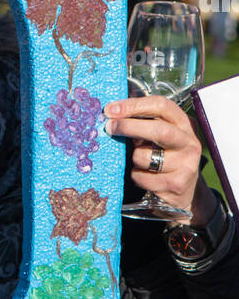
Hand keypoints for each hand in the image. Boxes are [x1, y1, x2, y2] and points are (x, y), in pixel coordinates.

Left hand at [104, 93, 212, 223]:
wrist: (184, 192)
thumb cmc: (164, 157)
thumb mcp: (158, 136)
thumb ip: (142, 124)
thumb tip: (111, 115)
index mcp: (183, 123)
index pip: (161, 106)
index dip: (134, 105)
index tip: (111, 109)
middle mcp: (189, 141)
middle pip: (158, 130)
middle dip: (129, 127)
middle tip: (109, 128)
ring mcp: (186, 163)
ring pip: (146, 157)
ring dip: (133, 158)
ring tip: (139, 161)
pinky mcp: (177, 184)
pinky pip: (143, 177)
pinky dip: (136, 176)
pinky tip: (144, 177)